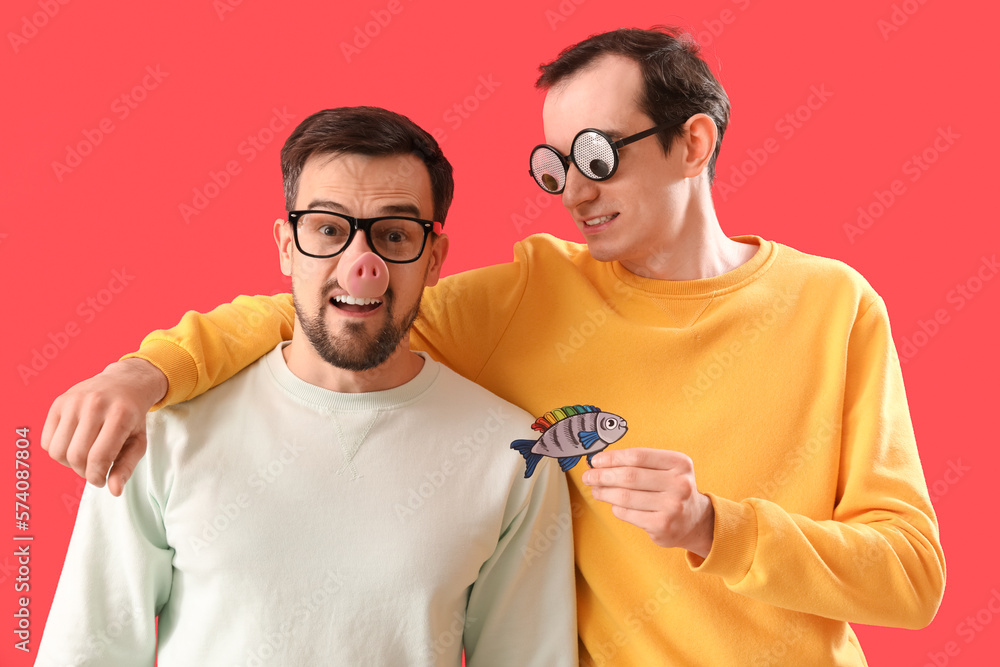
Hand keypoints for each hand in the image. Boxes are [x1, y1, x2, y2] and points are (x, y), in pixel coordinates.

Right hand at [41, 358, 167, 495]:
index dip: (97, 477)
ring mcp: (74, 401)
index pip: (99, 457)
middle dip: (83, 472)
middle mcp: (95, 405)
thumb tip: (114, 491)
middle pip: (76, 456)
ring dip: (69, 463)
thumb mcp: (138, 441)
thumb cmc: (132, 417)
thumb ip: (127, 467)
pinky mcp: (58, 402)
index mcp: (120, 415)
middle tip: (93, 470)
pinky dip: (57, 450)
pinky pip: (46, 441)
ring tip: (84, 458)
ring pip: (57, 451)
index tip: (101, 480)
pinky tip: (73, 445)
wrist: (125, 383)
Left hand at [582, 448, 714, 557]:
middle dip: (603, 475)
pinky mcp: (663, 526)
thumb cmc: (672, 489)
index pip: (638, 456)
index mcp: (679, 463)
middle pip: (630, 476)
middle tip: (588, 476)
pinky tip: (613, 504)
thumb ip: (639, 463)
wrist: (695, 521)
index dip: (612, 457)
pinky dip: (616, 508)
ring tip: (596, 490)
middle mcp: (679, 484)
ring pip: (625, 497)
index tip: (595, 460)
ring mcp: (673, 506)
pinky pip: (628, 514)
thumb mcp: (667, 469)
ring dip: (604, 492)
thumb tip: (600, 462)